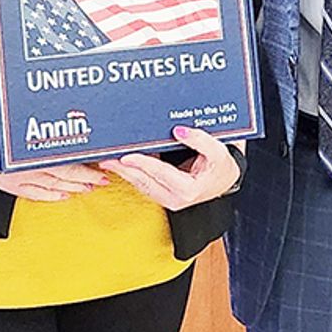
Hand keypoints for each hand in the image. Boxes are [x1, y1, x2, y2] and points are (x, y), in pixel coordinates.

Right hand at [0, 110, 109, 200]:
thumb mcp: (23, 117)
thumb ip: (47, 123)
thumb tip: (73, 122)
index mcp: (31, 151)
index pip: (68, 163)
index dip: (87, 167)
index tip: (103, 164)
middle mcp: (26, 168)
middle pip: (65, 176)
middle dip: (87, 179)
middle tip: (104, 178)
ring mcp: (17, 179)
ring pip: (53, 187)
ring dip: (74, 188)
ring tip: (90, 186)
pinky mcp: (8, 186)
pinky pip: (35, 195)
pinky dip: (52, 196)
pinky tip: (64, 195)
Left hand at [102, 125, 242, 210]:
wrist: (225, 181)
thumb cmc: (221, 166)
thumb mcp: (217, 151)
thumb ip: (200, 140)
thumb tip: (179, 131)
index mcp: (188, 190)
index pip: (159, 173)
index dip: (142, 163)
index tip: (126, 156)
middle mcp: (176, 199)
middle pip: (144, 182)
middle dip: (124, 169)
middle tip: (106, 159)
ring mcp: (168, 200)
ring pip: (141, 186)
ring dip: (124, 173)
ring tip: (109, 161)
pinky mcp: (163, 197)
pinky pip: (144, 186)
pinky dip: (132, 175)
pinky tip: (122, 166)